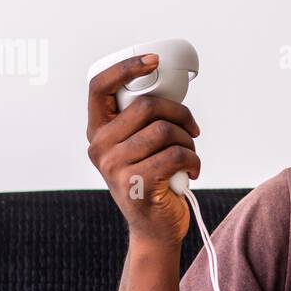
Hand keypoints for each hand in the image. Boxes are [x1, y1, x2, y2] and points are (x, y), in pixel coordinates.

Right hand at [86, 53, 200, 244]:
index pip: (99, 87)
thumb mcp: (138, 147)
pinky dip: (193, 160)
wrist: (155, 228)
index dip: (126, 68)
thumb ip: (141, 121)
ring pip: (164, 131)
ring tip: (190, 153)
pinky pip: (175, 155)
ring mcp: (115, 166)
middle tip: (192, 128)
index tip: (153, 61)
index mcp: (98, 131)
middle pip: (146, 106)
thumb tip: (168, 88)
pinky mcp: (137, 184)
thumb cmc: (153, 180)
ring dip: (189, 140)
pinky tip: (192, 171)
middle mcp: (100, 147)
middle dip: (180, 114)